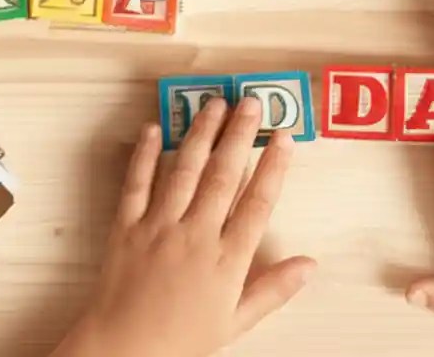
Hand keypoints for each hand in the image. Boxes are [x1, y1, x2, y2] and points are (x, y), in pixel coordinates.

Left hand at [54, 98, 314, 356]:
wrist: (123, 353)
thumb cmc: (181, 343)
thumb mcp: (235, 323)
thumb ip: (272, 290)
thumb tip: (310, 265)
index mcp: (227, 260)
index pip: (257, 203)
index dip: (274, 167)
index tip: (284, 137)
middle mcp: (196, 235)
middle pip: (224, 176)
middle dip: (240, 135)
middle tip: (251, 102)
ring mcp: (159, 228)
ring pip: (185, 171)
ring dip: (201, 134)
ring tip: (214, 103)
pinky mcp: (126, 228)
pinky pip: (137, 184)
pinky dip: (146, 155)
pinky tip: (156, 130)